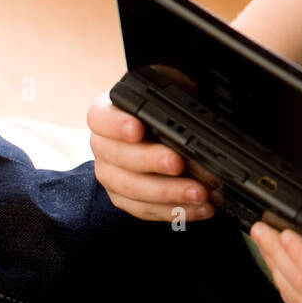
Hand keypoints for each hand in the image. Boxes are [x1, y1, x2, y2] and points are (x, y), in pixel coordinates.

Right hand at [86, 89, 213, 221]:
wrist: (170, 125)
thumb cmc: (167, 105)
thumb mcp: (167, 91)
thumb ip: (169, 96)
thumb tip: (189, 110)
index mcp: (106, 115)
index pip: (101, 119)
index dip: (117, 125)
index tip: (137, 128)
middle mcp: (103, 147)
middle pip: (119, 158)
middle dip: (151, 162)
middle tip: (178, 163)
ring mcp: (112, 176)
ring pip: (133, 190)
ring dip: (169, 194)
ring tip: (199, 193)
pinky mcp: (126, 200)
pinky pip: (147, 210)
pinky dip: (175, 211)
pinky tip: (200, 208)